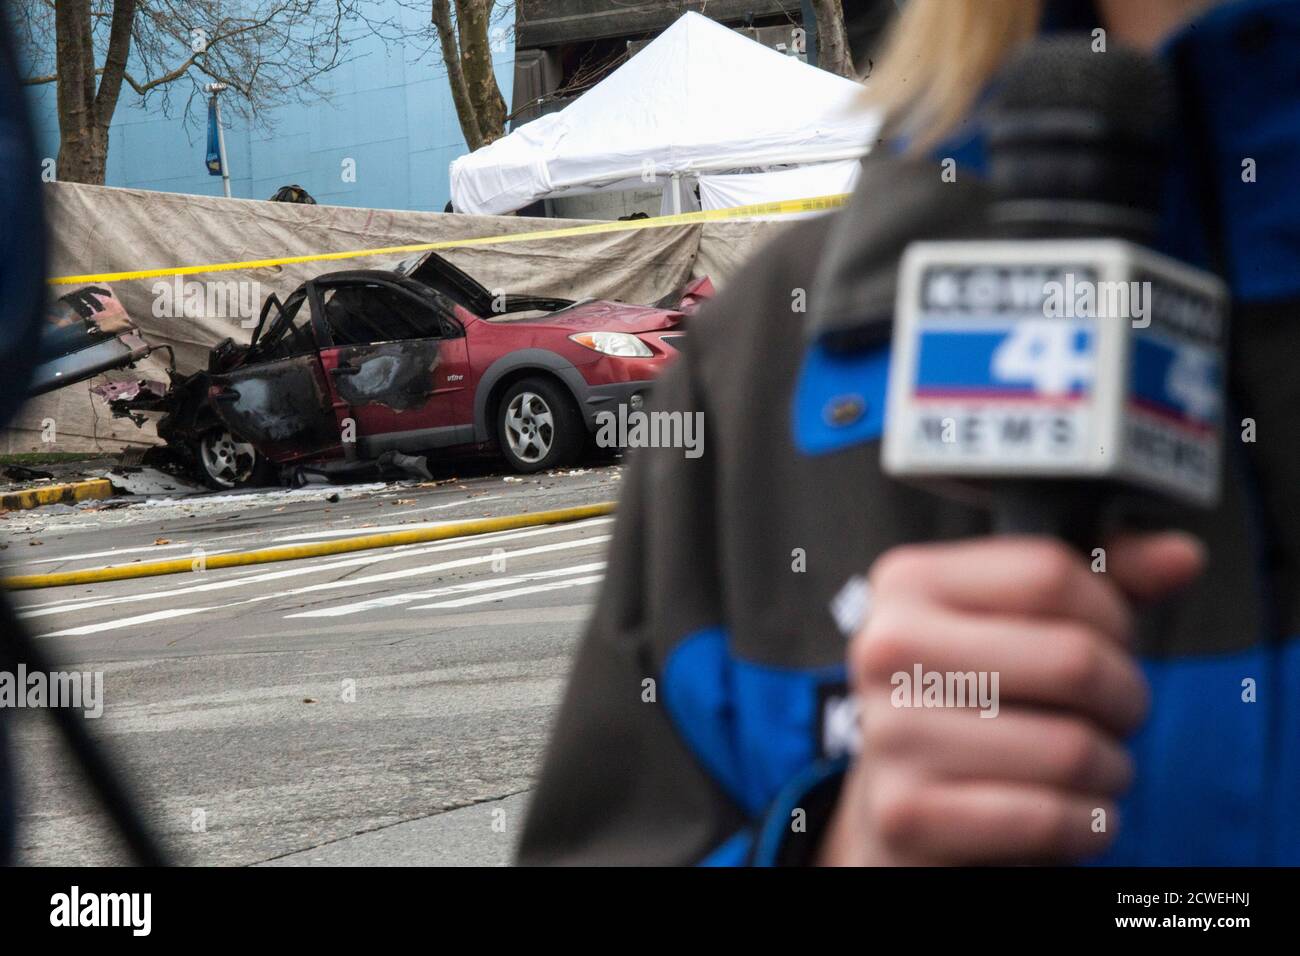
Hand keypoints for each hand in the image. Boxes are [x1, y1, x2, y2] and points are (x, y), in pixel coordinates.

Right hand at [818, 532, 1204, 865]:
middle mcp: (884, 650)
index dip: (1112, 615)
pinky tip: (1071, 814)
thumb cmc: (975, 703)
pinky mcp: (906, 814)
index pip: (1050, 574)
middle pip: (1073, 658)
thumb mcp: (1022, 626)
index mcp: (905, 583)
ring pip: (1071, 748)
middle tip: (1115, 716)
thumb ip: (1103, 583)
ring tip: (1091, 769)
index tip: (1111, 643)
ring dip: (1110, 769)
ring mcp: (889, 734)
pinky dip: (1086, 823)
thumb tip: (1182, 557)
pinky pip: (1047, 818)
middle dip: (1125, 698)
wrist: (904, 808)